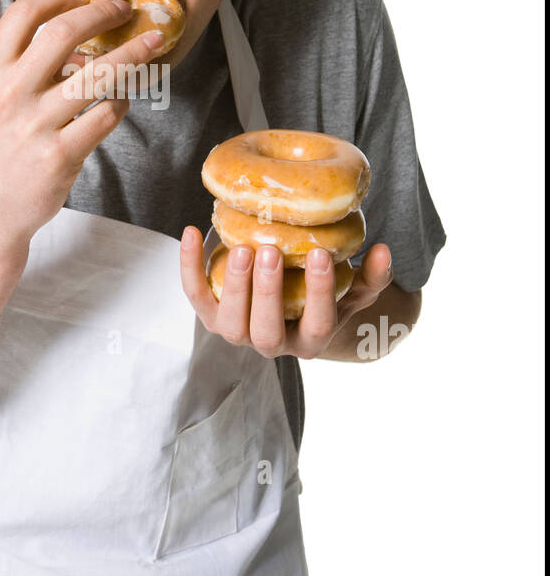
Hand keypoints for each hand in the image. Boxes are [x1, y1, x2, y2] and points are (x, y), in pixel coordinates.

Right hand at [0, 0, 164, 262]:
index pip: (22, 14)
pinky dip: (121, 100)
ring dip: (133, 53)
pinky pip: (106, 116)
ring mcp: (35, 126)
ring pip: (98, 74)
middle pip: (65, 32)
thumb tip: (70, 35)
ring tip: (153, 42)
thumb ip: (16, 67)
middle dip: (102, 13)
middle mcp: (8, 94)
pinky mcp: (61, 156)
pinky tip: (124, 96)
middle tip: (124, 10)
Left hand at [180, 230, 393, 359]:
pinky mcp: (210, 314)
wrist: (285, 304)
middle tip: (271, 251)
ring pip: (230, 323)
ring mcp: (237, 333)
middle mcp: (272, 344)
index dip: (318, 292)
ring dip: (234, 286)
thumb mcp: (351, 290)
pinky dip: (190, 266)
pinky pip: (197, 294)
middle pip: (267, 331)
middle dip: (268, 292)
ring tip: (242, 248)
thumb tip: (384, 252)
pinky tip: (192, 232)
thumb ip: (370, 277)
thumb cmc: (321, 294)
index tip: (318, 253)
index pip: (318, 323)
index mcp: (310, 339)